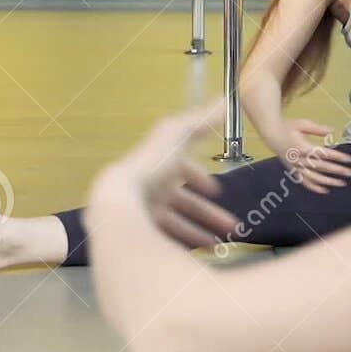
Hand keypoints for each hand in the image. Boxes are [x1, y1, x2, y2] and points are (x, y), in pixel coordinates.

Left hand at [89, 103, 239, 249]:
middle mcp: (150, 190)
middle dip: (207, 212)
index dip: (200, 178)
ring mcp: (144, 214)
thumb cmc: (151, 165)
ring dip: (201, 231)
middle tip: (231, 224)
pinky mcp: (141, 234)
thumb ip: (201, 120)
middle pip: (182, 202)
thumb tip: (225, 99)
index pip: (181, 170)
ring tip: (224, 242)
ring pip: (177, 224)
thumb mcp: (178, 135)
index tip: (217, 189)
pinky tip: (206, 252)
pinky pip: (168, 242)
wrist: (119, 199)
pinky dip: (188, 246)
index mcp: (158, 165)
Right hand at [269, 118, 350, 194]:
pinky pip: (304, 181)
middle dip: (338, 171)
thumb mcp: (302, 124)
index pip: (324, 154)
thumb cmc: (288, 127)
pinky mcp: (293, 170)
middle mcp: (300, 159)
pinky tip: (325, 190)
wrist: (271, 135)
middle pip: (322, 167)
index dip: (338, 157)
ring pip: (314, 177)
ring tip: (342, 183)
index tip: (350, 159)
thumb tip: (332, 131)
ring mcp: (296, 166)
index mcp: (303, 147)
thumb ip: (317, 129)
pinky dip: (314, 187)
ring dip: (329, 181)